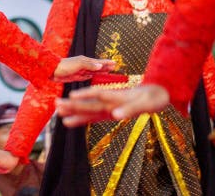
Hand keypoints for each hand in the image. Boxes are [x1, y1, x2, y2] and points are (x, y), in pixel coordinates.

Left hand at [52, 56, 115, 82]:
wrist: (50, 71)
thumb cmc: (63, 66)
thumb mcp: (77, 64)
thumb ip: (88, 65)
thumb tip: (100, 65)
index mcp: (85, 61)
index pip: (98, 62)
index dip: (106, 63)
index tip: (115, 63)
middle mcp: (83, 65)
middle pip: (97, 66)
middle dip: (105, 67)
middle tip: (115, 67)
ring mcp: (80, 71)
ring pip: (93, 71)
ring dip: (100, 71)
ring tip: (108, 72)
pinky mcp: (76, 76)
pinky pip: (87, 76)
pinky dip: (92, 76)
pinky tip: (94, 77)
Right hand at [55, 84, 169, 126]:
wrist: (158, 94)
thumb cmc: (154, 97)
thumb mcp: (147, 104)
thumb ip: (130, 109)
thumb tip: (115, 116)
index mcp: (117, 97)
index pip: (98, 95)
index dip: (86, 95)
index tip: (71, 97)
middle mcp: (110, 101)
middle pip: (89, 103)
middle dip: (73, 104)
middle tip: (56, 104)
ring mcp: (109, 107)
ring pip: (89, 109)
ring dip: (74, 110)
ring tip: (58, 110)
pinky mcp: (111, 113)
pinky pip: (95, 116)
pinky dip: (83, 118)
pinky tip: (71, 120)